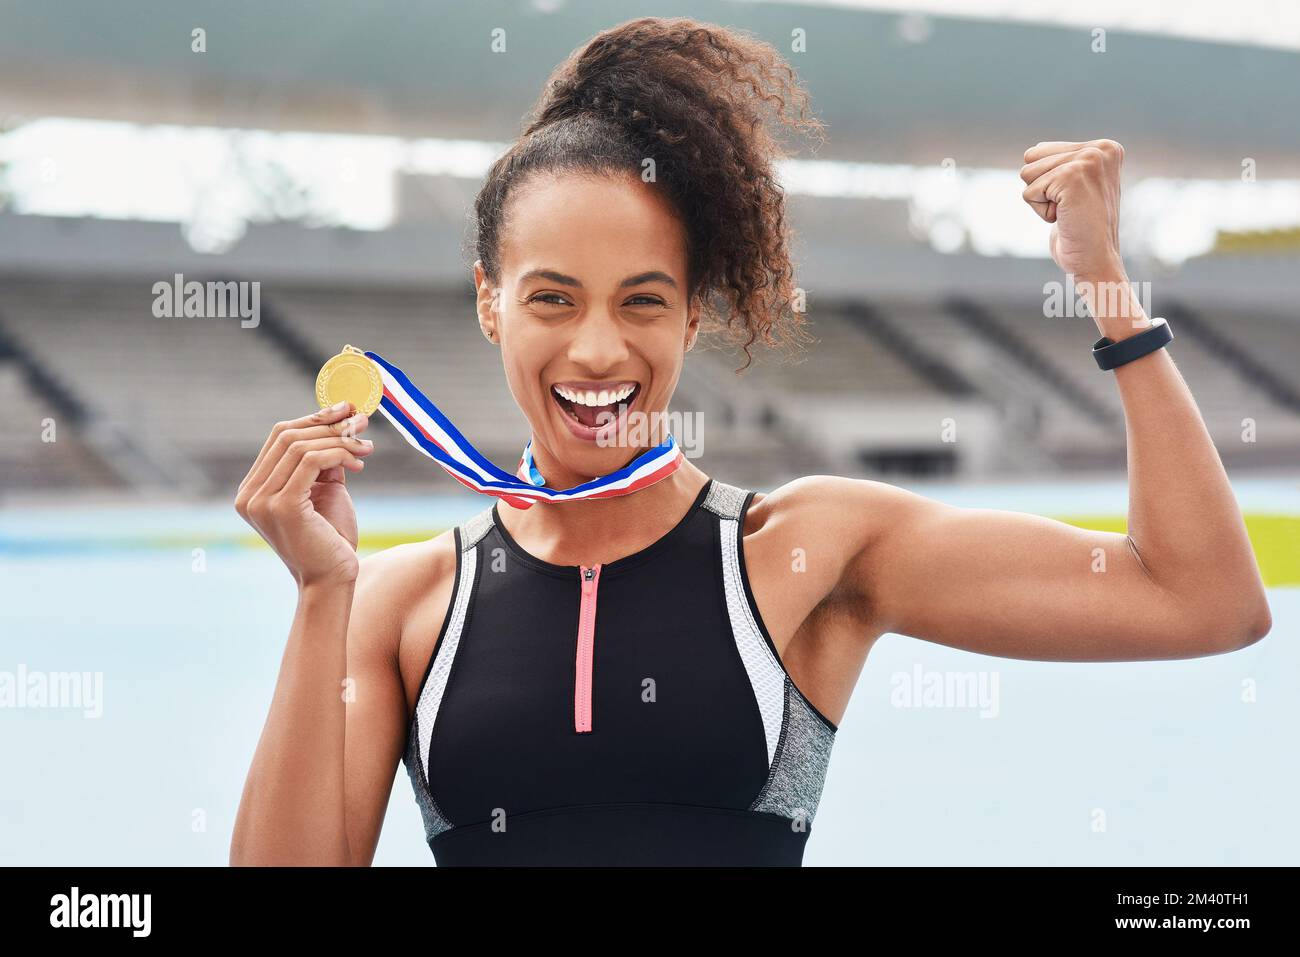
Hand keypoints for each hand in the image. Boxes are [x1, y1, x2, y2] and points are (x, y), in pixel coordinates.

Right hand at [235, 401, 374, 588]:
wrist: (332, 580)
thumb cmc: (330, 539)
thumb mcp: (325, 491)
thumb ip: (324, 461)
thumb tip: (341, 422)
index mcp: (253, 489)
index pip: (279, 437)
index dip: (314, 419)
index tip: (346, 410)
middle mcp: (249, 494)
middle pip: (287, 436)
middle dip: (329, 424)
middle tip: (362, 421)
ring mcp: (261, 501)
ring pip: (301, 446)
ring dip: (340, 440)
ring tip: (367, 448)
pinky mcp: (282, 507)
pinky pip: (311, 461)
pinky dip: (338, 453)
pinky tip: (358, 463)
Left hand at [1020, 139, 1125, 281]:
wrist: (1096, 259)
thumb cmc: (1082, 229)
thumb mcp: (1075, 186)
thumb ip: (1060, 163)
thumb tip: (1032, 151)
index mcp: (1105, 147)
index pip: (1040, 151)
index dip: (1047, 181)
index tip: (1074, 198)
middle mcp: (1101, 148)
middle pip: (1031, 158)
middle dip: (1041, 188)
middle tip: (1070, 207)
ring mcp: (1088, 160)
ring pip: (1027, 173)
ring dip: (1041, 200)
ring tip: (1068, 212)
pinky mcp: (1071, 177)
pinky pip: (1029, 193)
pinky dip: (1041, 212)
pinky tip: (1065, 219)